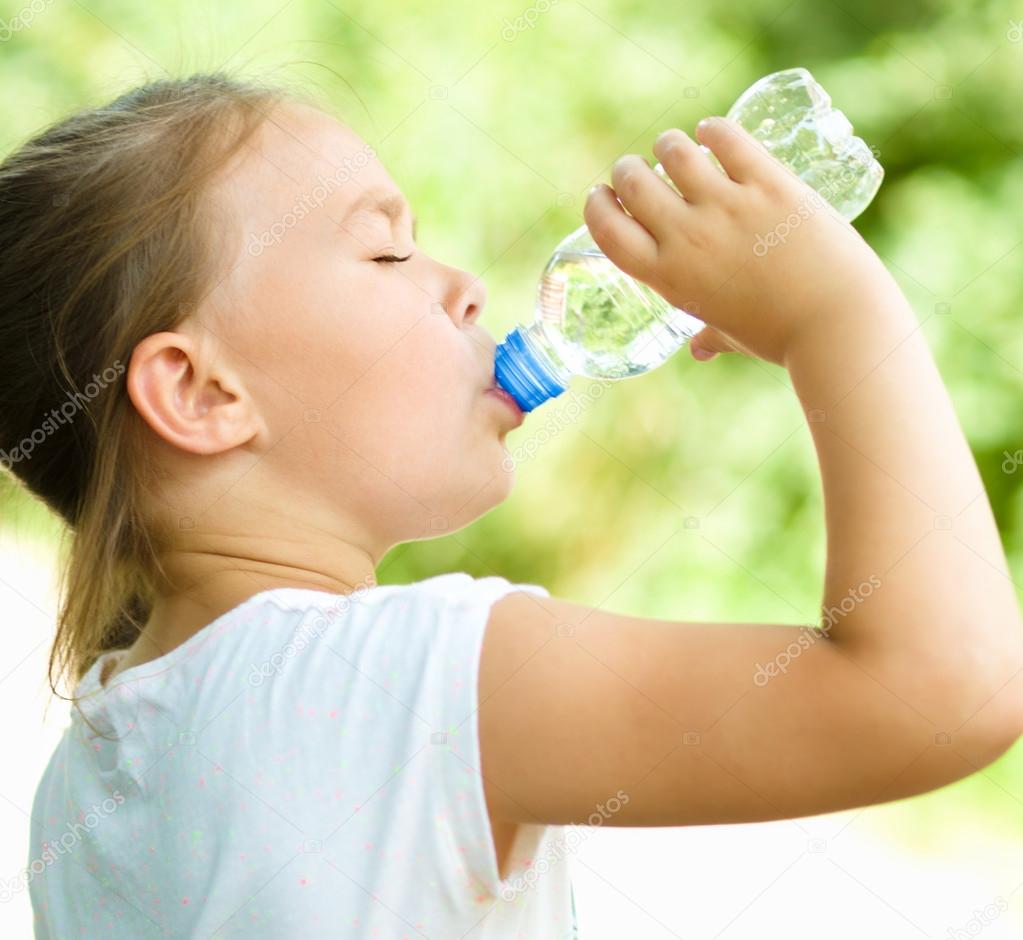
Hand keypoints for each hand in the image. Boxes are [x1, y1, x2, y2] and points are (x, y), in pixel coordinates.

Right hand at [583, 117, 901, 367]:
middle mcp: (688, 237)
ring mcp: (728, 206)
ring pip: (674, 151)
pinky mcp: (768, 183)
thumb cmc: (782, 337)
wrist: (837, 324)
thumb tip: (700, 348)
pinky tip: (712, 132)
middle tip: (638, 170)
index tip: (602, 197)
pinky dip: (713, 130)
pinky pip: (727, 139)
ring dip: (667, 145)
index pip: (608, 230)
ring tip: (674, 148)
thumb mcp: (733, 337)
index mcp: (669, 277)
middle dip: (628, 170)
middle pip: (633, 182)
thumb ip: (711, 335)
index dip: (598, 206)